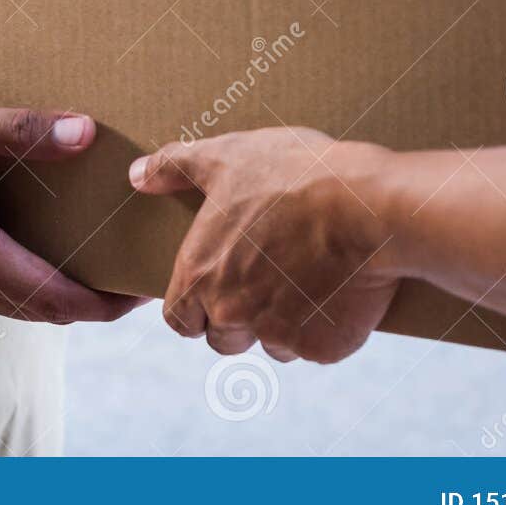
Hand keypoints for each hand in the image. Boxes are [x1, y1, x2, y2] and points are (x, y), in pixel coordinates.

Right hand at [0, 100, 138, 324]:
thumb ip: (25, 131)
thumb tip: (86, 134)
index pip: (52, 298)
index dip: (100, 302)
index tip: (135, 293)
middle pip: (34, 309)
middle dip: (81, 297)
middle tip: (120, 275)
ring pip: (3, 306)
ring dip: (41, 290)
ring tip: (79, 261)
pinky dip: (3, 285)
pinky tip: (17, 253)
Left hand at [129, 127, 398, 362]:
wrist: (368, 206)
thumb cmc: (295, 174)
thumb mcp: (228, 156)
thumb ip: (175, 166)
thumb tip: (137, 175)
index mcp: (201, 275)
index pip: (178, 319)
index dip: (193, 309)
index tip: (214, 293)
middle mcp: (232, 313)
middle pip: (223, 340)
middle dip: (240, 321)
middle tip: (268, 283)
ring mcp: (278, 335)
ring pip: (272, 347)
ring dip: (284, 326)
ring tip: (308, 281)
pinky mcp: (323, 347)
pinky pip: (317, 348)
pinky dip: (325, 328)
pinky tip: (338, 292)